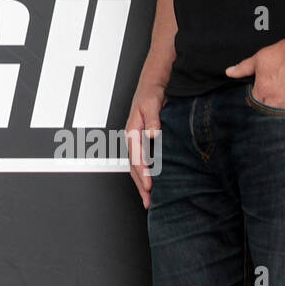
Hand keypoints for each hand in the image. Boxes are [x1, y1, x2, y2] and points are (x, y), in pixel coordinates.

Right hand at [125, 80, 164, 208]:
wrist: (151, 84)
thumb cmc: (151, 93)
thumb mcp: (152, 103)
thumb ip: (152, 119)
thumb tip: (151, 134)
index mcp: (132, 131)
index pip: (137, 158)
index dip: (144, 173)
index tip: (151, 186)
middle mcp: (132, 138)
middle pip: (134, 167)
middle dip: (141, 186)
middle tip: (149, 202)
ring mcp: (136, 141)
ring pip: (136, 167)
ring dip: (142, 183)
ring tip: (149, 200)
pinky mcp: (143, 142)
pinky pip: (142, 162)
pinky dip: (145, 175)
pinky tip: (152, 184)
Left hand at [225, 38, 284, 109]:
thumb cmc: (283, 54)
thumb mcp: (259, 58)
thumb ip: (243, 68)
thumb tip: (229, 72)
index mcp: (263, 91)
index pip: (255, 105)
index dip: (257, 101)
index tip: (261, 97)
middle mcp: (277, 101)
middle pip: (270, 113)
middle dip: (270, 108)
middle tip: (274, 101)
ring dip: (284, 112)